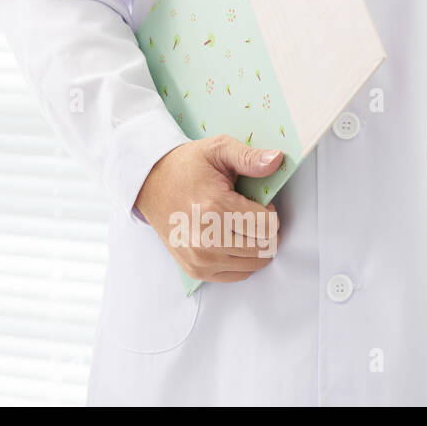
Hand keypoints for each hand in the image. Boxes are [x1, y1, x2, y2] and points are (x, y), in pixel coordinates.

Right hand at [134, 135, 281, 281]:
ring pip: (255, 263)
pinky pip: (239, 275)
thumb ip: (248, 156)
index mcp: (215, 207)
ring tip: (238, 225)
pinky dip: (242, 259)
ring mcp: (200, 258)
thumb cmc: (185, 167)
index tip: (256, 202)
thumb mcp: (216, 150)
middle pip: (264, 247)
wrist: (149, 185)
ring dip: (254, 244)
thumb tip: (277, 160)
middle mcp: (207, 238)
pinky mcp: (195, 269)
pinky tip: (231, 239)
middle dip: (265, 229)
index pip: (268, 225)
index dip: (269, 211)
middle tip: (248, 213)